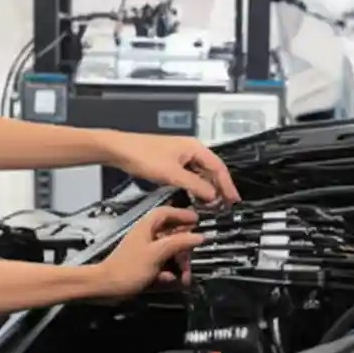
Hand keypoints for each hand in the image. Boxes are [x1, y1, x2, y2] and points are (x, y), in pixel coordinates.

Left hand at [97, 206, 204, 295]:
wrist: (107, 287)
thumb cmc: (129, 268)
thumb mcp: (157, 253)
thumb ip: (178, 243)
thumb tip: (199, 236)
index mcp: (146, 227)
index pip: (166, 213)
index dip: (182, 214)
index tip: (197, 221)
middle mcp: (147, 237)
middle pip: (172, 235)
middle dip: (183, 250)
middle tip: (189, 262)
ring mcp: (146, 252)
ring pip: (169, 252)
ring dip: (178, 264)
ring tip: (183, 278)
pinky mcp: (145, 266)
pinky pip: (162, 265)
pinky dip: (168, 272)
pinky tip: (169, 281)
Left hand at [101, 131, 239, 203]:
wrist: (120, 150)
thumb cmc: (143, 156)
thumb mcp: (172, 174)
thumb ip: (195, 185)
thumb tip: (213, 196)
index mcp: (194, 148)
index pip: (218, 167)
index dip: (227, 185)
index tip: (233, 199)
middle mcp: (190, 149)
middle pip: (212, 170)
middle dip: (220, 187)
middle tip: (226, 205)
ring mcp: (181, 156)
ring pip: (201, 173)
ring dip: (208, 188)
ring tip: (214, 204)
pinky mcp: (172, 162)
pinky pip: (191, 175)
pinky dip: (196, 186)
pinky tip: (196, 196)